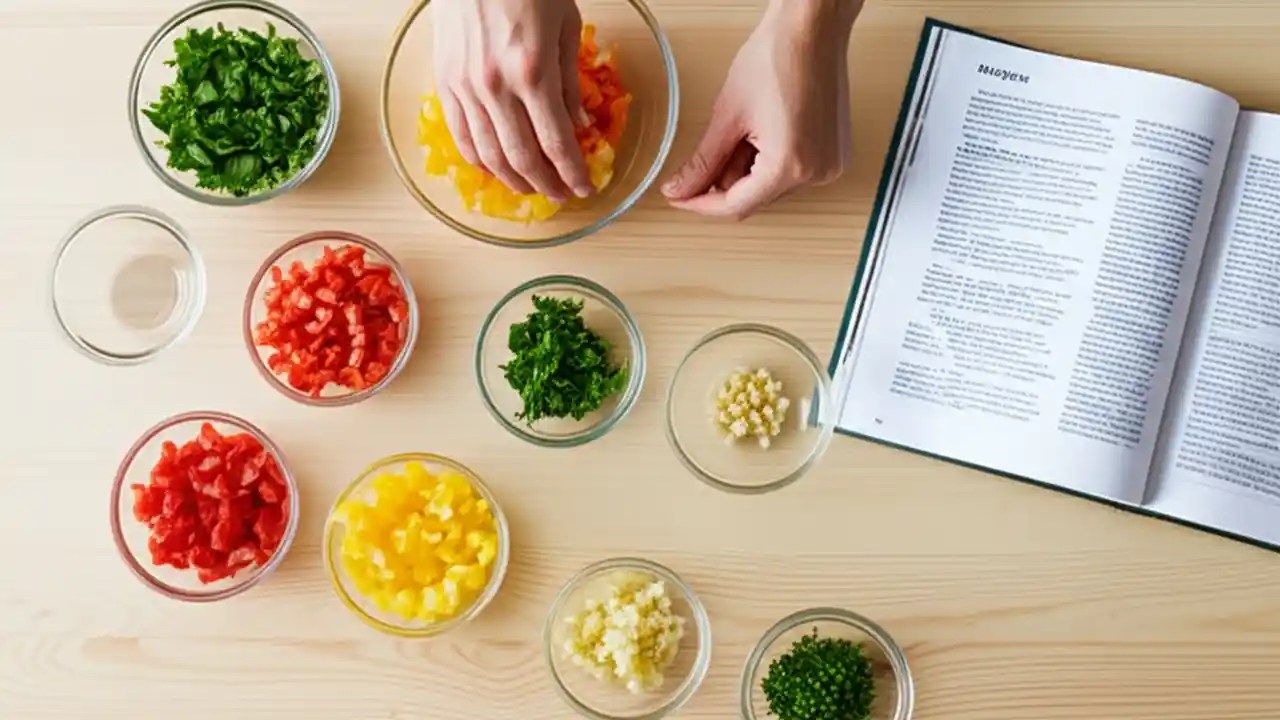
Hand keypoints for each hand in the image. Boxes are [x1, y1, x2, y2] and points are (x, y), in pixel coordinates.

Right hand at [431, 0, 593, 201]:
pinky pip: (461, 135)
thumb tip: (579, 127)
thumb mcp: (564, 26)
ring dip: (513, 180)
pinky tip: (494, 170)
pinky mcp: (445, 82)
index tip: (584, 189)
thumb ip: (570, 82)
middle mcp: (497, 87)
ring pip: (489, 154)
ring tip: (531, 188)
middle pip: (522, 157)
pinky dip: (479, 160)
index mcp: (533, 72)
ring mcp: (466, 87)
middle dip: (546, 184)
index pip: (556, 142)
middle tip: (560, 195)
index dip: (571, 173)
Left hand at [662, 2, 855, 218]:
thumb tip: (679, 189)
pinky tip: (756, 133)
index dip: (700, 205)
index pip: (735, 206)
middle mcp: (816, 174)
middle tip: (697, 164)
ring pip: (772, 187)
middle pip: (755, 198)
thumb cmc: (776, 57)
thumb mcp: (727, 116)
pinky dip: (768, 162)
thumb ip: (702, 162)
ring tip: (735, 132)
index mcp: (788, 167)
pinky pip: (792, 172)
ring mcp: (829, 165)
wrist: (811, 28)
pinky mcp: (834, 154)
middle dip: (723, 185)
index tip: (679, 198)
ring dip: (745, 172)